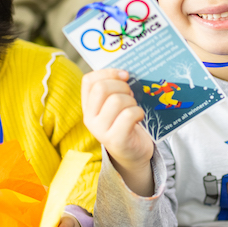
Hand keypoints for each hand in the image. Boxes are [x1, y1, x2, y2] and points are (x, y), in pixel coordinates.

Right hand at [82, 69, 154, 195]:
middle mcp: (90, 118)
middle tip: (131, 94)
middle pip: (102, 88)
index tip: (124, 75)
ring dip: (132, 101)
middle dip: (122, 86)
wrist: (133, 154)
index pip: (89, 80)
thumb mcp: (116, 106)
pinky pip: (128, 115)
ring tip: (134, 108)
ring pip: (117, 101)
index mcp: (88, 106)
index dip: (108, 72)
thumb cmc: (126, 124)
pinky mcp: (116, 140)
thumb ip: (116, 89)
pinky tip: (139, 118)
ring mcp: (101, 130)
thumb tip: (126, 72)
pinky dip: (138, 112)